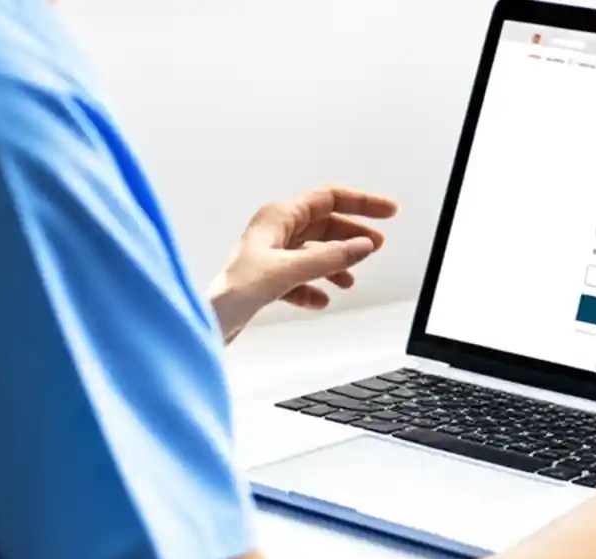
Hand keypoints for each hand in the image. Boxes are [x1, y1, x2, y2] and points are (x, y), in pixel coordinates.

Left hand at [208, 187, 397, 342]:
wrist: (207, 323)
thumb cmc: (232, 291)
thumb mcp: (288, 271)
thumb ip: (329, 258)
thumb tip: (364, 245)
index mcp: (277, 217)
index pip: (328, 198)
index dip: (361, 202)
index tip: (388, 210)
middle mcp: (274, 232)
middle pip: (324, 225)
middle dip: (351, 236)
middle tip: (376, 246)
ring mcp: (271, 256)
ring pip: (314, 251)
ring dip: (336, 263)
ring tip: (351, 279)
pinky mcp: (267, 280)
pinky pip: (301, 277)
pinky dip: (315, 287)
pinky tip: (320, 300)